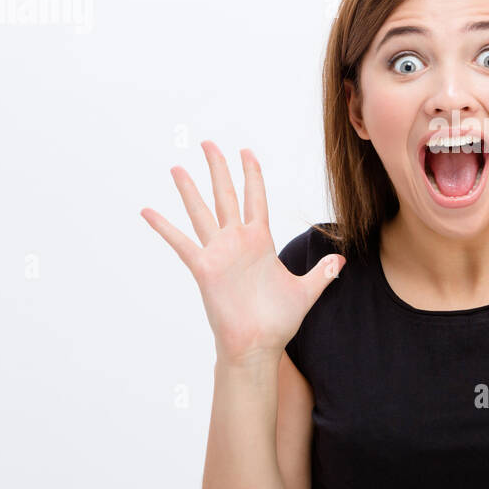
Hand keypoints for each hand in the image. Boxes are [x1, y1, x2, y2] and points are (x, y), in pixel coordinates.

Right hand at [140, 141, 344, 366]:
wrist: (258, 345)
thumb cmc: (278, 321)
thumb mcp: (306, 291)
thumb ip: (322, 272)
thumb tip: (341, 261)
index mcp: (260, 241)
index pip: (256, 198)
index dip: (252, 174)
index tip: (246, 151)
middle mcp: (237, 242)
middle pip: (226, 195)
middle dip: (218, 168)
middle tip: (208, 143)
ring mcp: (219, 253)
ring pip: (202, 212)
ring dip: (189, 190)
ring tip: (177, 167)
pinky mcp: (204, 268)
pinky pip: (181, 243)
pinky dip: (164, 227)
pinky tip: (148, 210)